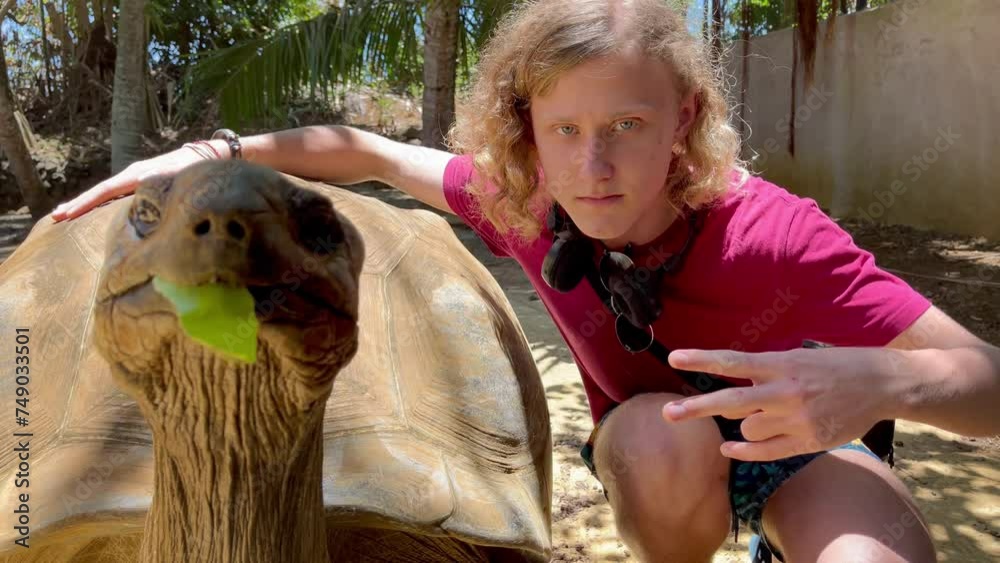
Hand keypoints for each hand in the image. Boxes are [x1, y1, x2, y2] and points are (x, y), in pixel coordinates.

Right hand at [51, 143, 215, 221]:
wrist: (203, 156)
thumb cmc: (191, 169)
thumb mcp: (176, 175)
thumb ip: (159, 179)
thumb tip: (141, 181)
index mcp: (136, 175)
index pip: (105, 191)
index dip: (86, 203)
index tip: (67, 214)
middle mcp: (131, 174)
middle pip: (99, 191)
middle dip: (77, 203)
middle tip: (55, 217)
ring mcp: (134, 177)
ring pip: (104, 192)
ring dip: (85, 203)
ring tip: (65, 215)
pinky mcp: (139, 181)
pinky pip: (114, 193)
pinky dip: (99, 201)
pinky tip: (92, 210)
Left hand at [661, 347, 909, 460]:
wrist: (883, 383)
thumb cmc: (835, 366)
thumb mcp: (798, 358)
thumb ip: (765, 373)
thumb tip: (732, 395)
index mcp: (783, 364)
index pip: (734, 361)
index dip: (702, 359)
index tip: (674, 358)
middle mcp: (787, 391)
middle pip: (732, 401)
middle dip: (697, 408)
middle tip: (668, 413)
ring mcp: (798, 418)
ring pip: (747, 430)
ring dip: (742, 425)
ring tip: (762, 416)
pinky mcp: (809, 440)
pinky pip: (766, 452)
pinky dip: (744, 451)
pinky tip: (729, 449)